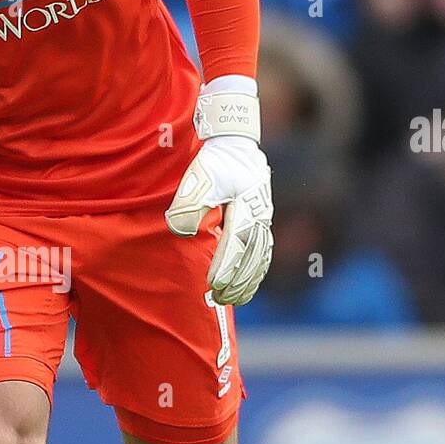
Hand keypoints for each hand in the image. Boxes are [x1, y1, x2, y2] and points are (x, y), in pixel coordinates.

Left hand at [165, 135, 273, 305]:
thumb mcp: (200, 177)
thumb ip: (190, 203)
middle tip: (220, 299)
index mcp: (246, 204)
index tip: (214, 284)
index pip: (237, 241)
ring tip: (234, 299)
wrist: (235, 144)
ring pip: (260, 256)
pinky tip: (248, 286)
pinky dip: (256, 271)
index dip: (226, 265)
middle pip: (252, 254)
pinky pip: (263, 252)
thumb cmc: (214, 162)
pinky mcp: (262, 221)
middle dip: (237, 280)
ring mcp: (264, 218)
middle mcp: (260, 214)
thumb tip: (180, 230)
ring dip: (248, 280)